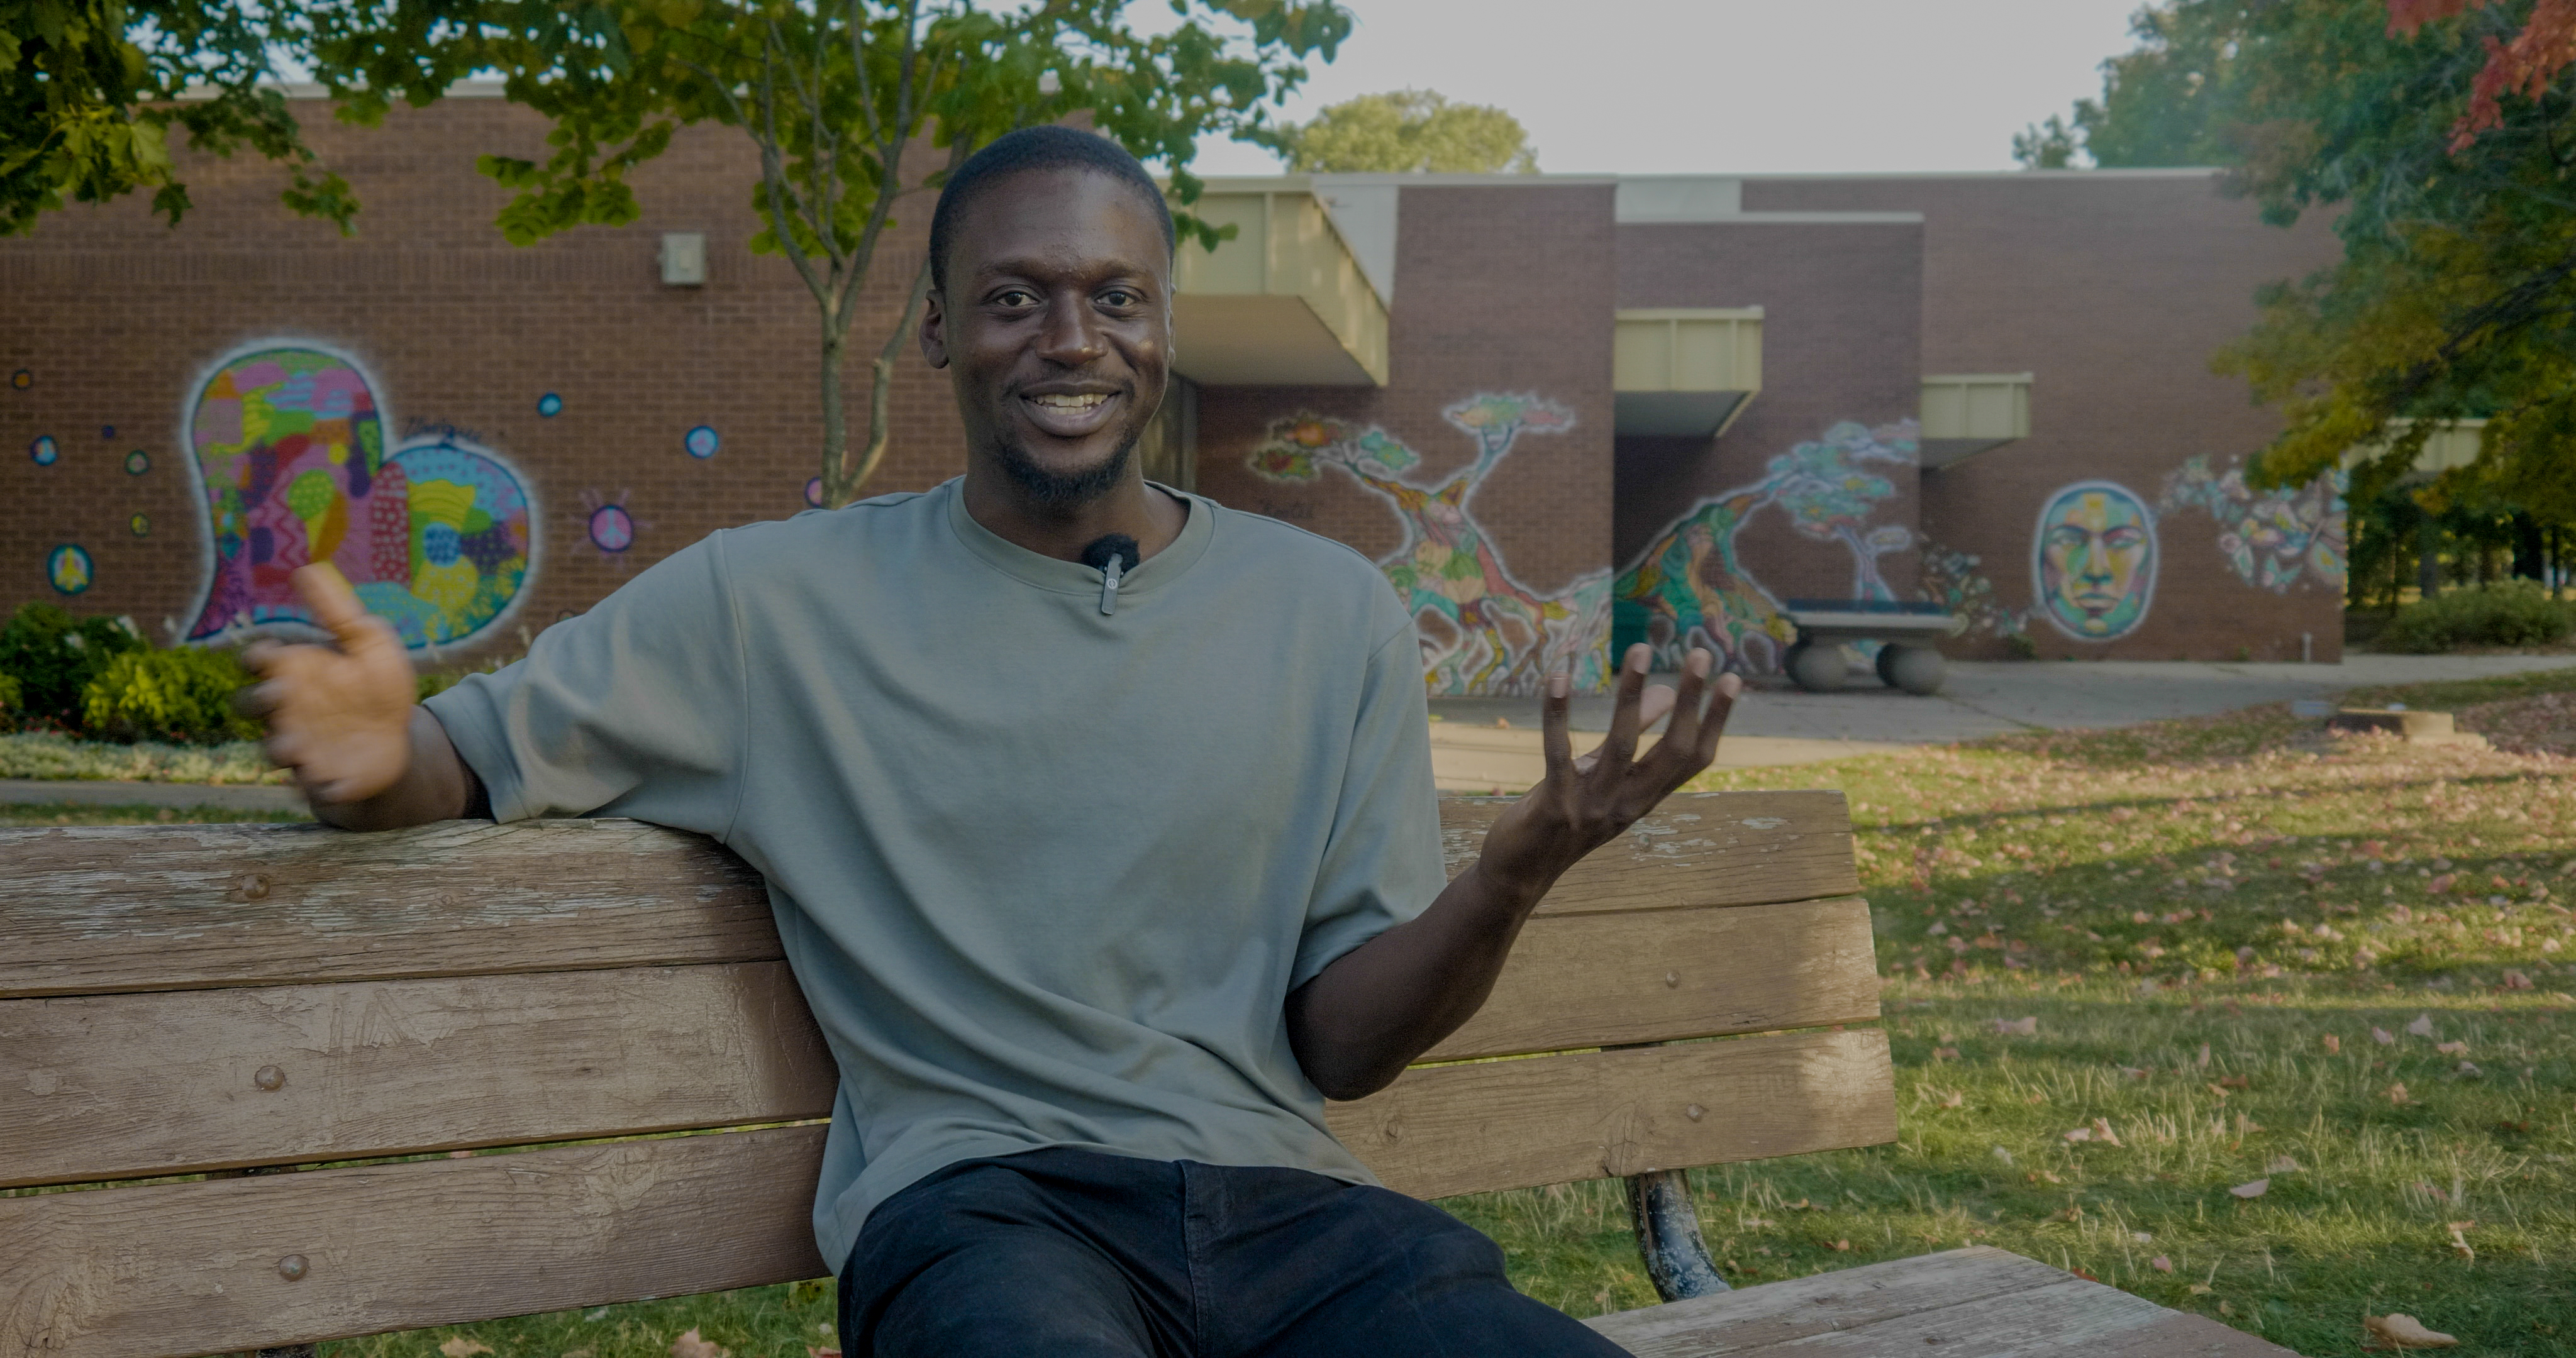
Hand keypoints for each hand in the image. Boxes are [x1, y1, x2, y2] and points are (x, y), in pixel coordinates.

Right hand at [237, 564, 418, 804]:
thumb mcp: (368, 643)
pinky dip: (320, 787)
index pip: (257, 663)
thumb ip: (339, 611)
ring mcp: (300, 746)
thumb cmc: (375, 686)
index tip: (271, 654)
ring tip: (295, 750)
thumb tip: (307, 569)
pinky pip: (313, 787)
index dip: (256, 658)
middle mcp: (286, 711)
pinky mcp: (323, 778)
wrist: (399, 737)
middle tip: (280, 694)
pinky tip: (335, 783)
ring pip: (274, 751)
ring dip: (280, 750)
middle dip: (257, 701)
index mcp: (292, 674)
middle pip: (248, 707)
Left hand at [1472, 644, 1741, 903]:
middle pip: (1671, 751)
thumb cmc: (1564, 817)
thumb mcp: (1604, 776)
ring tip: (1641, 650)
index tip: (1731, 680)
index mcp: (1643, 797)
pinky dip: (1557, 714)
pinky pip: (1558, 755)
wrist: (1519, 873)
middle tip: (1702, 655)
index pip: (1692, 759)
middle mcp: (1626, 804)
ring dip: (1630, 695)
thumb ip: (1635, 737)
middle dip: (1690, 702)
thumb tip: (1669, 693)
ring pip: (1621, 746)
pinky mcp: (1554, 807)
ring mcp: (1592, 808)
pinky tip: (1556, 677)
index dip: (1714, 721)